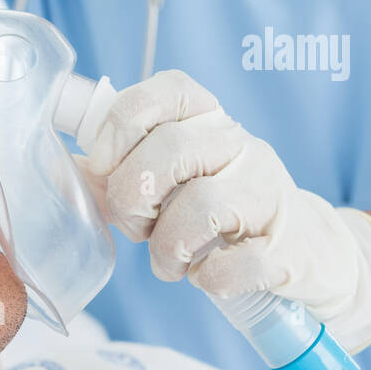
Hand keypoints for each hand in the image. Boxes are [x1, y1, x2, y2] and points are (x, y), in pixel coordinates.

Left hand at [82, 69, 370, 351]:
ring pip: (200, 207)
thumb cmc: (219, 213)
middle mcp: (241, 146)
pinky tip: (209, 274)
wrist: (305, 253)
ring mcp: (268, 194)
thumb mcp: (172, 180)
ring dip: (167, 247)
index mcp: (208, 121)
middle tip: (137, 226)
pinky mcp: (286, 249)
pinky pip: (232, 265)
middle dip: (133, 197)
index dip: (121, 125)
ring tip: (171, 261)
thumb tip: (64, 170)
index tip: (104, 164)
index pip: (165, 91)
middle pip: (170, 149)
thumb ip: (120, 171)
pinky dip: (208, 278)